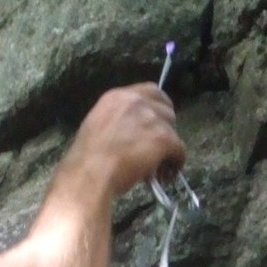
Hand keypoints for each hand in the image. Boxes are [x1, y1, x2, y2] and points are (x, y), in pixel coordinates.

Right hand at [69, 83, 184, 196]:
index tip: (156, 123)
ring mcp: (151, 119)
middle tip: (157, 145)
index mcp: (117, 96)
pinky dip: (176, 162)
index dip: (157, 107)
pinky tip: (167, 173)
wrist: (90, 175)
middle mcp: (136, 101)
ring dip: (169, 146)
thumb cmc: (87, 159)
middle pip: (166, 108)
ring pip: (173, 129)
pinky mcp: (163, 138)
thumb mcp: (96, 126)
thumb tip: (132, 129)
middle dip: (165, 126)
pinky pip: (179, 149)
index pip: (151, 91)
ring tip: (159, 163)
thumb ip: (117, 119)